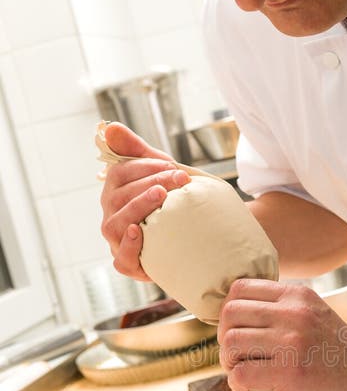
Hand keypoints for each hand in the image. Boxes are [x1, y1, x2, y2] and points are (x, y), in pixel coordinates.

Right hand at [99, 123, 190, 280]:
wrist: (191, 241)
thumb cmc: (170, 204)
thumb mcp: (159, 175)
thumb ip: (137, 152)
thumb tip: (111, 127)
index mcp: (115, 192)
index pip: (119, 174)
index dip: (143, 166)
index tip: (171, 165)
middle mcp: (111, 215)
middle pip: (119, 196)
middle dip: (150, 183)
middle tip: (179, 179)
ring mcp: (116, 240)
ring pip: (115, 223)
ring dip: (138, 206)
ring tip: (160, 195)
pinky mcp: (127, 264)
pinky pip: (120, 257)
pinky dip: (128, 245)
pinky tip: (138, 231)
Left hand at [218, 279, 346, 390]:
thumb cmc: (344, 356)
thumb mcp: (317, 315)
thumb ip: (285, 311)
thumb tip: (239, 318)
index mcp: (298, 295)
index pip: (240, 288)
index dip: (229, 311)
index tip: (238, 330)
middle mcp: (293, 313)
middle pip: (229, 313)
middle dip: (225, 337)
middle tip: (238, 355)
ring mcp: (292, 341)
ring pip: (231, 342)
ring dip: (230, 361)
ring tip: (244, 371)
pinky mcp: (290, 372)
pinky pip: (241, 374)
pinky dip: (238, 383)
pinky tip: (251, 388)